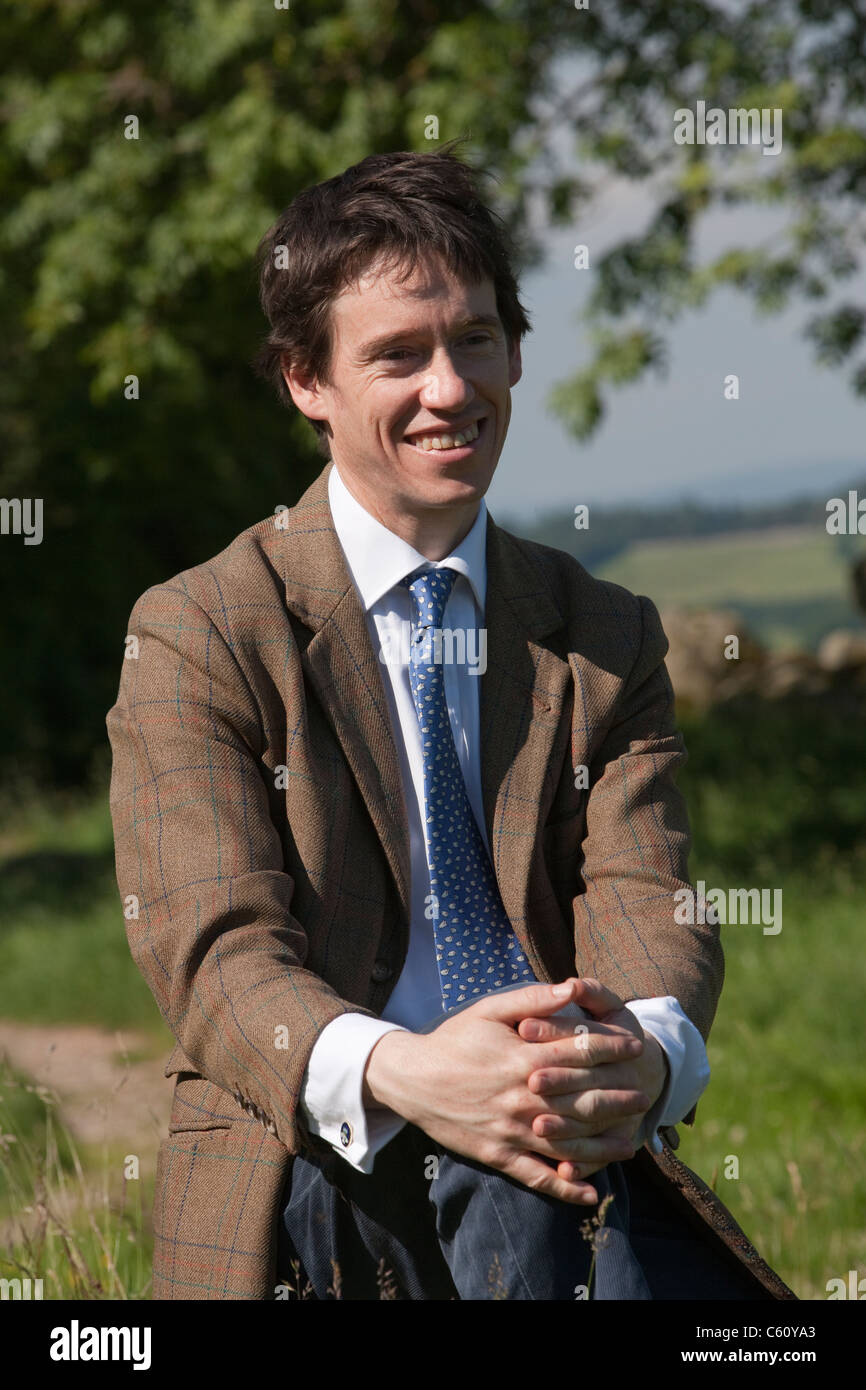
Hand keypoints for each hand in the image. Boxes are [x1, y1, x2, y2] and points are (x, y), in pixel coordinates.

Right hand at [363, 981, 650, 1205]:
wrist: (411, 1078)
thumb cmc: (454, 1039)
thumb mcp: (489, 1010)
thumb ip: (533, 1001)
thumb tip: (572, 988)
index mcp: (523, 1059)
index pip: (580, 1053)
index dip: (612, 1048)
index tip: (635, 1046)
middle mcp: (522, 1098)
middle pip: (583, 1101)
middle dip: (619, 1097)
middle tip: (644, 1096)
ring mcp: (511, 1131)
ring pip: (568, 1144)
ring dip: (604, 1147)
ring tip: (631, 1145)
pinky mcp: (498, 1156)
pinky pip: (537, 1177)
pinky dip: (565, 1188)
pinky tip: (590, 1193)